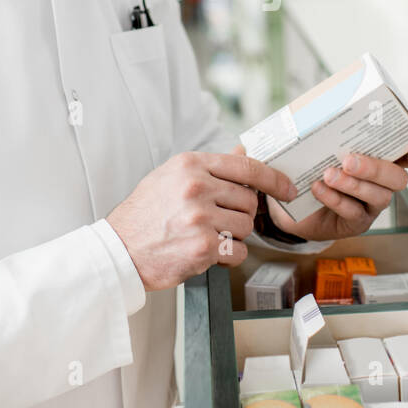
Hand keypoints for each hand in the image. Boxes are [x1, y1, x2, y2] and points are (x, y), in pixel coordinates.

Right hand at [107, 151, 297, 289]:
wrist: (119, 249)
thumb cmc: (145, 214)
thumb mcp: (171, 177)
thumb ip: (209, 167)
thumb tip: (242, 151)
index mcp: (191, 165)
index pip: (246, 167)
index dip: (273, 178)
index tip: (287, 187)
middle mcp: (196, 187)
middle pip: (248, 200)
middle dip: (240, 214)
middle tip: (218, 221)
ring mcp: (200, 217)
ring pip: (246, 226)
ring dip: (234, 236)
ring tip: (208, 236)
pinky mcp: (203, 246)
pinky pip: (238, 251)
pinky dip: (230, 256)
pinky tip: (207, 252)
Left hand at [235, 141, 407, 241]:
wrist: (289, 199)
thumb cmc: (309, 164)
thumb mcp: (314, 143)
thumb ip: (321, 126)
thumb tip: (311, 105)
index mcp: (379, 156)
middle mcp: (383, 182)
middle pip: (397, 177)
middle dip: (375, 168)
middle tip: (349, 160)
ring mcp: (372, 205)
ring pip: (379, 197)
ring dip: (354, 185)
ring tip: (329, 174)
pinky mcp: (356, 222)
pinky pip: (354, 213)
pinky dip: (336, 200)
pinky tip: (318, 189)